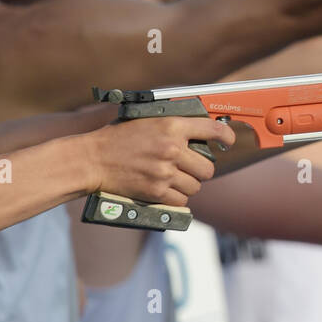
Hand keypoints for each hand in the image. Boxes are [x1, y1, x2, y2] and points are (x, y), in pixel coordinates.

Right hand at [86, 116, 236, 204]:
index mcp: (171, 126)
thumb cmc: (119, 138)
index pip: (213, 130)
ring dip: (188, 184)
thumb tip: (201, 132)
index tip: (228, 141)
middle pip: (208, 168)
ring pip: (196, 186)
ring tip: (172, 177)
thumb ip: (175, 126)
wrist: (92, 159)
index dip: (227, 136)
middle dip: (201, 169)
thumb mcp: (148, 120)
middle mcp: (172, 149)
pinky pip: (181, 200)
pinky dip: (176, 197)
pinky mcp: (156, 191)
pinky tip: (165, 188)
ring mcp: (164, 172)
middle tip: (189, 167)